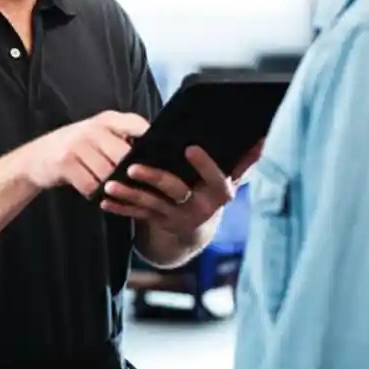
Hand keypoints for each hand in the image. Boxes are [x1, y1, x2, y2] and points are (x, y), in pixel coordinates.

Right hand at [24, 111, 150, 196]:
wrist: (35, 157)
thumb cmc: (75, 148)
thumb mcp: (98, 135)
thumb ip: (122, 138)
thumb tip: (155, 157)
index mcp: (108, 119)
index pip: (137, 125)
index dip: (151, 142)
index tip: (159, 161)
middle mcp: (93, 128)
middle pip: (124, 155)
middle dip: (130, 174)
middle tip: (136, 187)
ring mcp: (77, 144)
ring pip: (108, 172)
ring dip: (112, 187)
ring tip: (114, 192)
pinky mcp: (65, 162)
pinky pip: (90, 184)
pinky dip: (94, 193)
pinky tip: (95, 194)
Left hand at [100, 139, 263, 232]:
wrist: (197, 229)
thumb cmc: (212, 193)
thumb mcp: (230, 179)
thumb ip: (244, 161)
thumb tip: (263, 138)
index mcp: (219, 194)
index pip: (216, 179)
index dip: (205, 165)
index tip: (190, 148)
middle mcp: (198, 209)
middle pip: (176, 191)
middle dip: (154, 178)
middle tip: (133, 167)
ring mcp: (176, 218)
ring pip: (151, 205)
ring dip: (129, 195)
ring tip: (110, 184)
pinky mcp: (158, 223)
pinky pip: (137, 216)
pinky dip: (120, 208)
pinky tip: (105, 200)